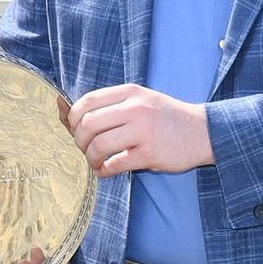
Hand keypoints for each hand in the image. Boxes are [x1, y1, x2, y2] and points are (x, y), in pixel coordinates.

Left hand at [70, 83, 212, 175]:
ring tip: (96, 162)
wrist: (202, 132)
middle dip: (79, 142)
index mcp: (129, 92)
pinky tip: (106, 171)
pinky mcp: (150, 154)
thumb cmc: (164, 118)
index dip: (73, 119)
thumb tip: (60, 105)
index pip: (86, 101)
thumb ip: (105, 104)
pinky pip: (114, 164)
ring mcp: (143, 131)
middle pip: (88, 124)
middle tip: (86, 149)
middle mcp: (135, 108)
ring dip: (90, 159)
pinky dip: (104, 171)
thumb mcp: (137, 101)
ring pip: (99, 146)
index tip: (77, 131)